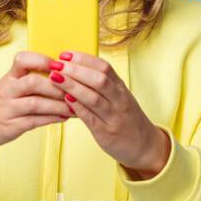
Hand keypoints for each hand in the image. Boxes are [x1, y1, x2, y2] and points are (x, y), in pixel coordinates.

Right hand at [0, 51, 72, 161]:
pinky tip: (65, 117)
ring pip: (36, 104)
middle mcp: (6, 91)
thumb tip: (62, 73)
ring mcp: (7, 110)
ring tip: (75, 107)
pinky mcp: (10, 127)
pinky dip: (52, 119)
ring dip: (59, 105)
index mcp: (7, 77)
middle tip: (76, 89)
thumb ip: (28, 78)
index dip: (42, 60)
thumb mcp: (6, 86)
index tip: (59, 64)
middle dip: (57, 86)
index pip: (22, 60)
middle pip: (33, 82)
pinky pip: (34, 122)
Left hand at [45, 51, 170, 179]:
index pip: (103, 67)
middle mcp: (120, 100)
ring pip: (94, 98)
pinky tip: (65, 99)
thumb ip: (101, 84)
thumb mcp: (118, 96)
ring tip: (54, 78)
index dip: (83, 59)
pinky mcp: (107, 133)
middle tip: (56, 65)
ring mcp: (114, 117)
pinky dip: (77, 108)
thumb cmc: (126, 117)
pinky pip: (91, 118)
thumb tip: (72, 67)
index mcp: (121, 87)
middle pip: (99, 80)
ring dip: (72, 86)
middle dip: (75, 70)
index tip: (64, 54)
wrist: (145, 146)